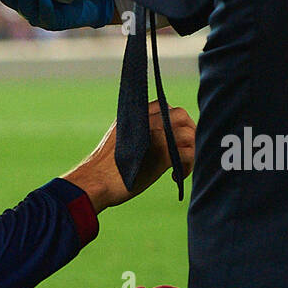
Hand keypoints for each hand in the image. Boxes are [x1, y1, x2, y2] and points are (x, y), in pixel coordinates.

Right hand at [64, 102, 195, 210]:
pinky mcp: (161, 155)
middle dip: (189, 133)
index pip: (165, 106)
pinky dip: (187, 166)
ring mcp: (155, 136)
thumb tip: (160, 134)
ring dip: (191, 153)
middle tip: (184, 152)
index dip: (174, 121)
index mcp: (135, 115)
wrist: (95, 180)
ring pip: (189, 135)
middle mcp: (146, 121)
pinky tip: (175, 176)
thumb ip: (139, 131)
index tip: (173, 139)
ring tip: (180, 168)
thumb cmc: (107, 166)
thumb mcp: (121, 138)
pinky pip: (187, 154)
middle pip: (181, 116)